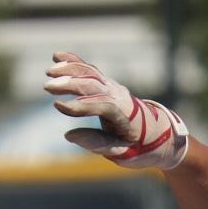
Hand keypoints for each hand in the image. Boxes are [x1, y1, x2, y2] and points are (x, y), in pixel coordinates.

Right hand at [44, 52, 188, 170]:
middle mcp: (119, 96)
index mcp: (125, 115)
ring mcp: (113, 88)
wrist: (160, 134)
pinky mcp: (107, 85)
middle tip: (47, 86)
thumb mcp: (124, 153)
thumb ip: (98, 144)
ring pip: (90, 74)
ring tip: (48, 71)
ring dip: (69, 70)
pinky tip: (56, 55)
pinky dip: (74, 62)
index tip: (58, 106)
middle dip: (70, 84)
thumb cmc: (142, 147)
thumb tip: (69, 135)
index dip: (79, 106)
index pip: (101, 106)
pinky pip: (90, 70)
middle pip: (93, 85)